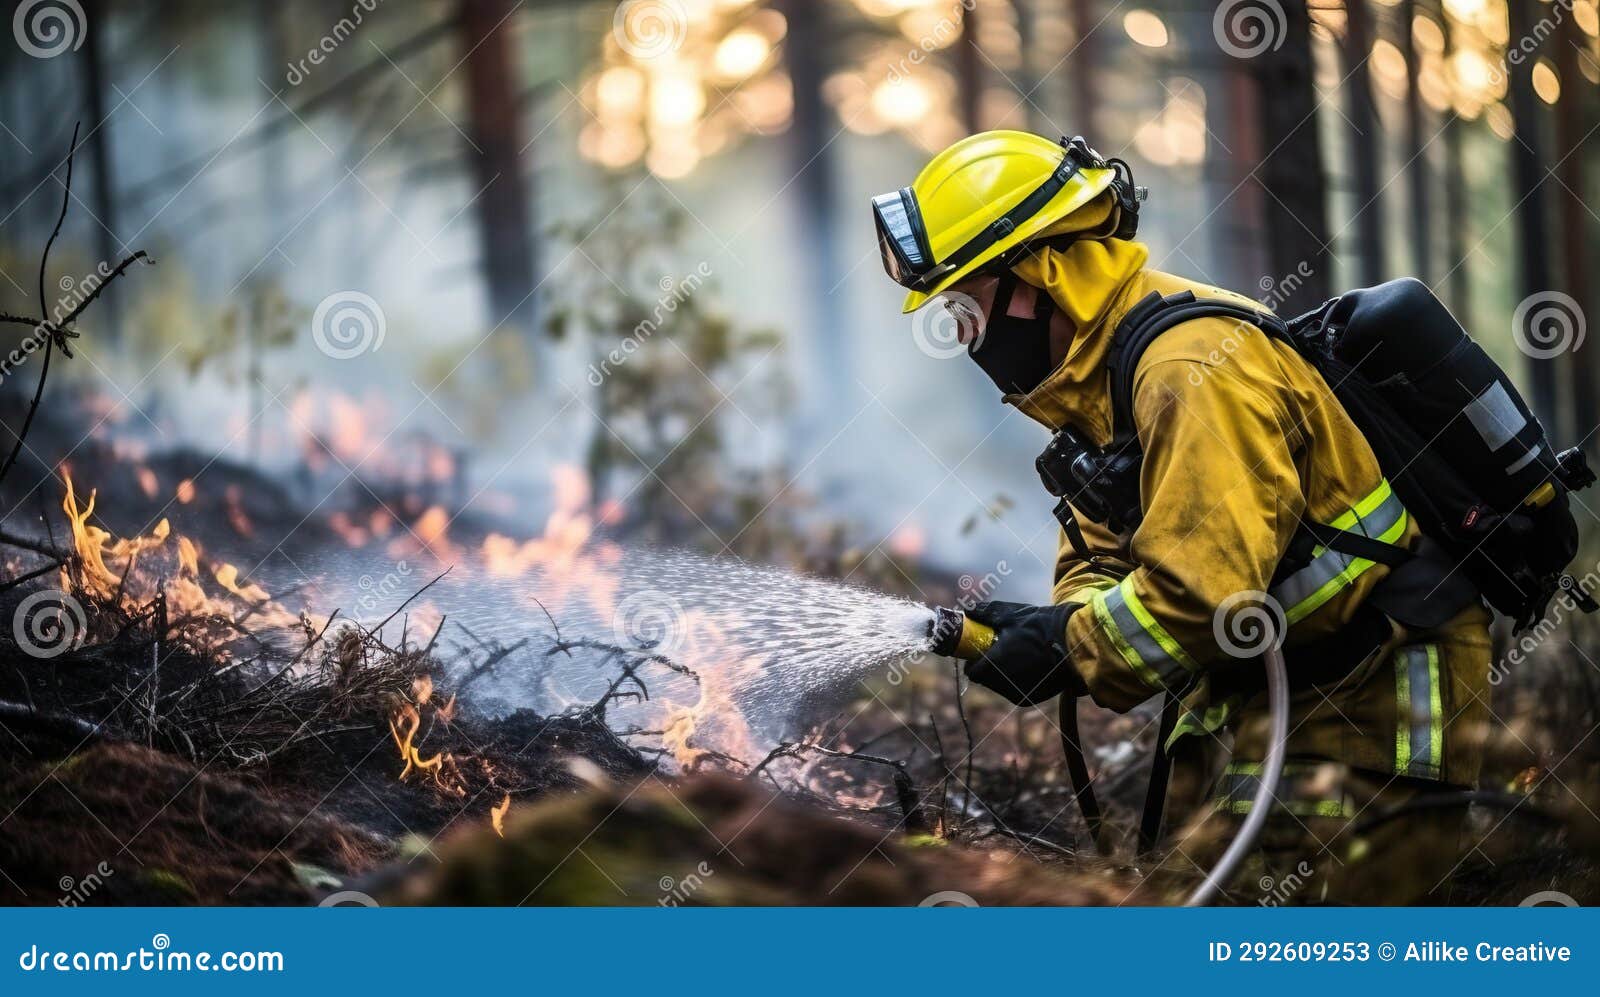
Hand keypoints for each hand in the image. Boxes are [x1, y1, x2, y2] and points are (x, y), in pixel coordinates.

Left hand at [963, 600, 1084, 705]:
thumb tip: (968, 610)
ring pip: (1001, 686)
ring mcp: (1020, 694)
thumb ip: (985, 613)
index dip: (973, 660)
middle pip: (986, 680)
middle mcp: (1005, 685)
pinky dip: (1018, 680)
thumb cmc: (1040, 627)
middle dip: (988, 666)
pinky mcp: (1033, 698)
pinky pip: (1017, 690)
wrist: (1075, 643)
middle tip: (1000, 650)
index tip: (980, 649)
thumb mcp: (1010, 615)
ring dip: (1003, 673)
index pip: (972, 672)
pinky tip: (1030, 664)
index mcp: (995, 667)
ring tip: (1017, 655)